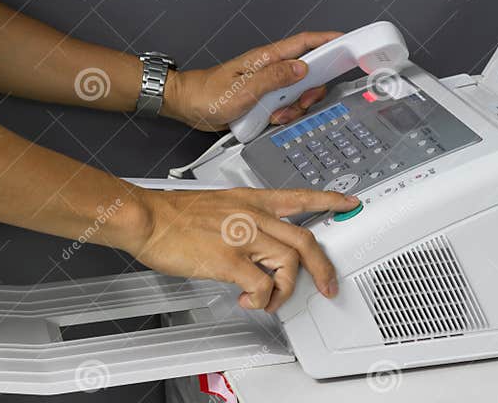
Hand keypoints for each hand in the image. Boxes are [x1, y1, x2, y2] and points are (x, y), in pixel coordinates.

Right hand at [131, 187, 359, 311]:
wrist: (148, 217)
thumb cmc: (175, 213)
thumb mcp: (220, 204)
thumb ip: (244, 219)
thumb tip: (257, 243)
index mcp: (252, 200)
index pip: (300, 197)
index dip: (329, 201)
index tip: (349, 203)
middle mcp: (254, 216)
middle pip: (305, 239)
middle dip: (323, 267)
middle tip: (328, 285)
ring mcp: (243, 237)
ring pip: (289, 263)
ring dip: (286, 289)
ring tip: (270, 298)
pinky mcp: (229, 260)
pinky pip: (262, 285)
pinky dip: (261, 299)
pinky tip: (248, 299)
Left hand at [161, 31, 341, 130]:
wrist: (186, 106)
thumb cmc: (206, 94)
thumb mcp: (243, 89)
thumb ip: (274, 78)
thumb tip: (302, 69)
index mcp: (267, 58)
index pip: (305, 43)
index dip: (328, 40)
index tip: (347, 41)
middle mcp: (270, 69)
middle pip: (308, 72)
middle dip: (312, 90)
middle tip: (300, 103)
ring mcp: (268, 85)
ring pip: (298, 93)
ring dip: (294, 107)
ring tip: (276, 115)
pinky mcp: (263, 100)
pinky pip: (285, 106)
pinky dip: (283, 116)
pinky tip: (270, 120)